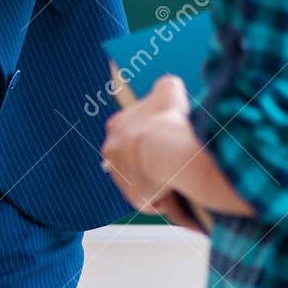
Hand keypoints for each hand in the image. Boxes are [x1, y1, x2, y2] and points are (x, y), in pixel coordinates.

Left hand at [100, 75, 203, 212]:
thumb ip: (166, 87)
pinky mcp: (135, 198)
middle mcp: (112, 152)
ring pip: (139, 181)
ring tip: (174, 176)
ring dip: (154, 180)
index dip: (145, 134)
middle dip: (146, 160)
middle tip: (169, 159)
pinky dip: (164, 199)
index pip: (126, 130)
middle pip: (129, 158)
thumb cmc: (167, 118)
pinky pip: (151, 201)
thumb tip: (170, 88)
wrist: (167, 148)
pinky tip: (174, 190)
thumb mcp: (168, 88)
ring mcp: (121, 177)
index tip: (160, 137)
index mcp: (116, 126)